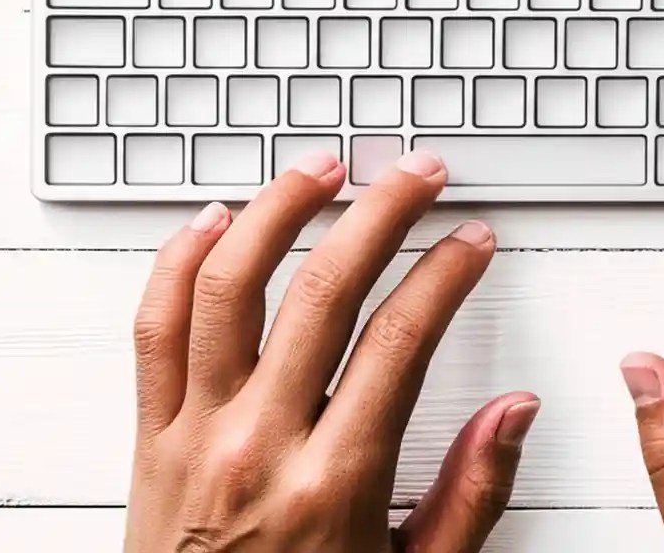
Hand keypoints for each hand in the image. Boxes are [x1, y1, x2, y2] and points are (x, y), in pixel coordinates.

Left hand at [126, 150, 539, 551]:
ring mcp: (194, 432)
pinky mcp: (148, 435)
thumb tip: (515, 411)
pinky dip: (180, 261)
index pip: (401, 338)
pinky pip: (153, 327)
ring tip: (320, 171)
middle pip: (323, 291)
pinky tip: (216, 222)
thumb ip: (471, 493)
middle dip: (381, 214)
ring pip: (227, 286)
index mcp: (335, 481)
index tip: (469, 243)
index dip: (446, 274)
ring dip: (278, 212)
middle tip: (415, 176)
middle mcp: (259, 444)